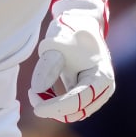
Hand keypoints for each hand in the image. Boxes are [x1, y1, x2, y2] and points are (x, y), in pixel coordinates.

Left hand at [29, 0, 114, 122]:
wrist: (80, 23)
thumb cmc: (70, 31)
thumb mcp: (56, 44)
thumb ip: (48, 66)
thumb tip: (38, 89)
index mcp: (102, 75)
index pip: (79, 100)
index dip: (56, 107)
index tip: (36, 109)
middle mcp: (104, 88)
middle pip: (76, 111)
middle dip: (52, 107)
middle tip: (31, 93)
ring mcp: (97, 93)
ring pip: (72, 113)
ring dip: (52, 107)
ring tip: (35, 91)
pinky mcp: (88, 95)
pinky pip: (70, 108)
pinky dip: (55, 103)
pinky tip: (43, 91)